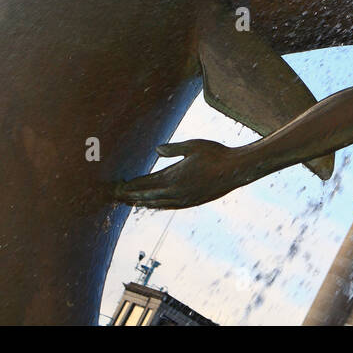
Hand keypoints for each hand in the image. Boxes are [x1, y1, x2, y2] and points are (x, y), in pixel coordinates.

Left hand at [115, 139, 248, 208]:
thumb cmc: (215, 154)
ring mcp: (184, 199)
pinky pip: (170, 206)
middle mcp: (176, 192)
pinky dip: (158, 206)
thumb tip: (156, 149)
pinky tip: (156, 205)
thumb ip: (173, 149)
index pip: (145, 184)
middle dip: (131, 196)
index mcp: (173, 177)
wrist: (235, 170)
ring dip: (143, 203)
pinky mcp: (192, 202)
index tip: (116, 187)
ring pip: (158, 204)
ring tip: (132, 203)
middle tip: (116, 198)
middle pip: (147, 197)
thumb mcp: (192, 146)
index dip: (129, 186)